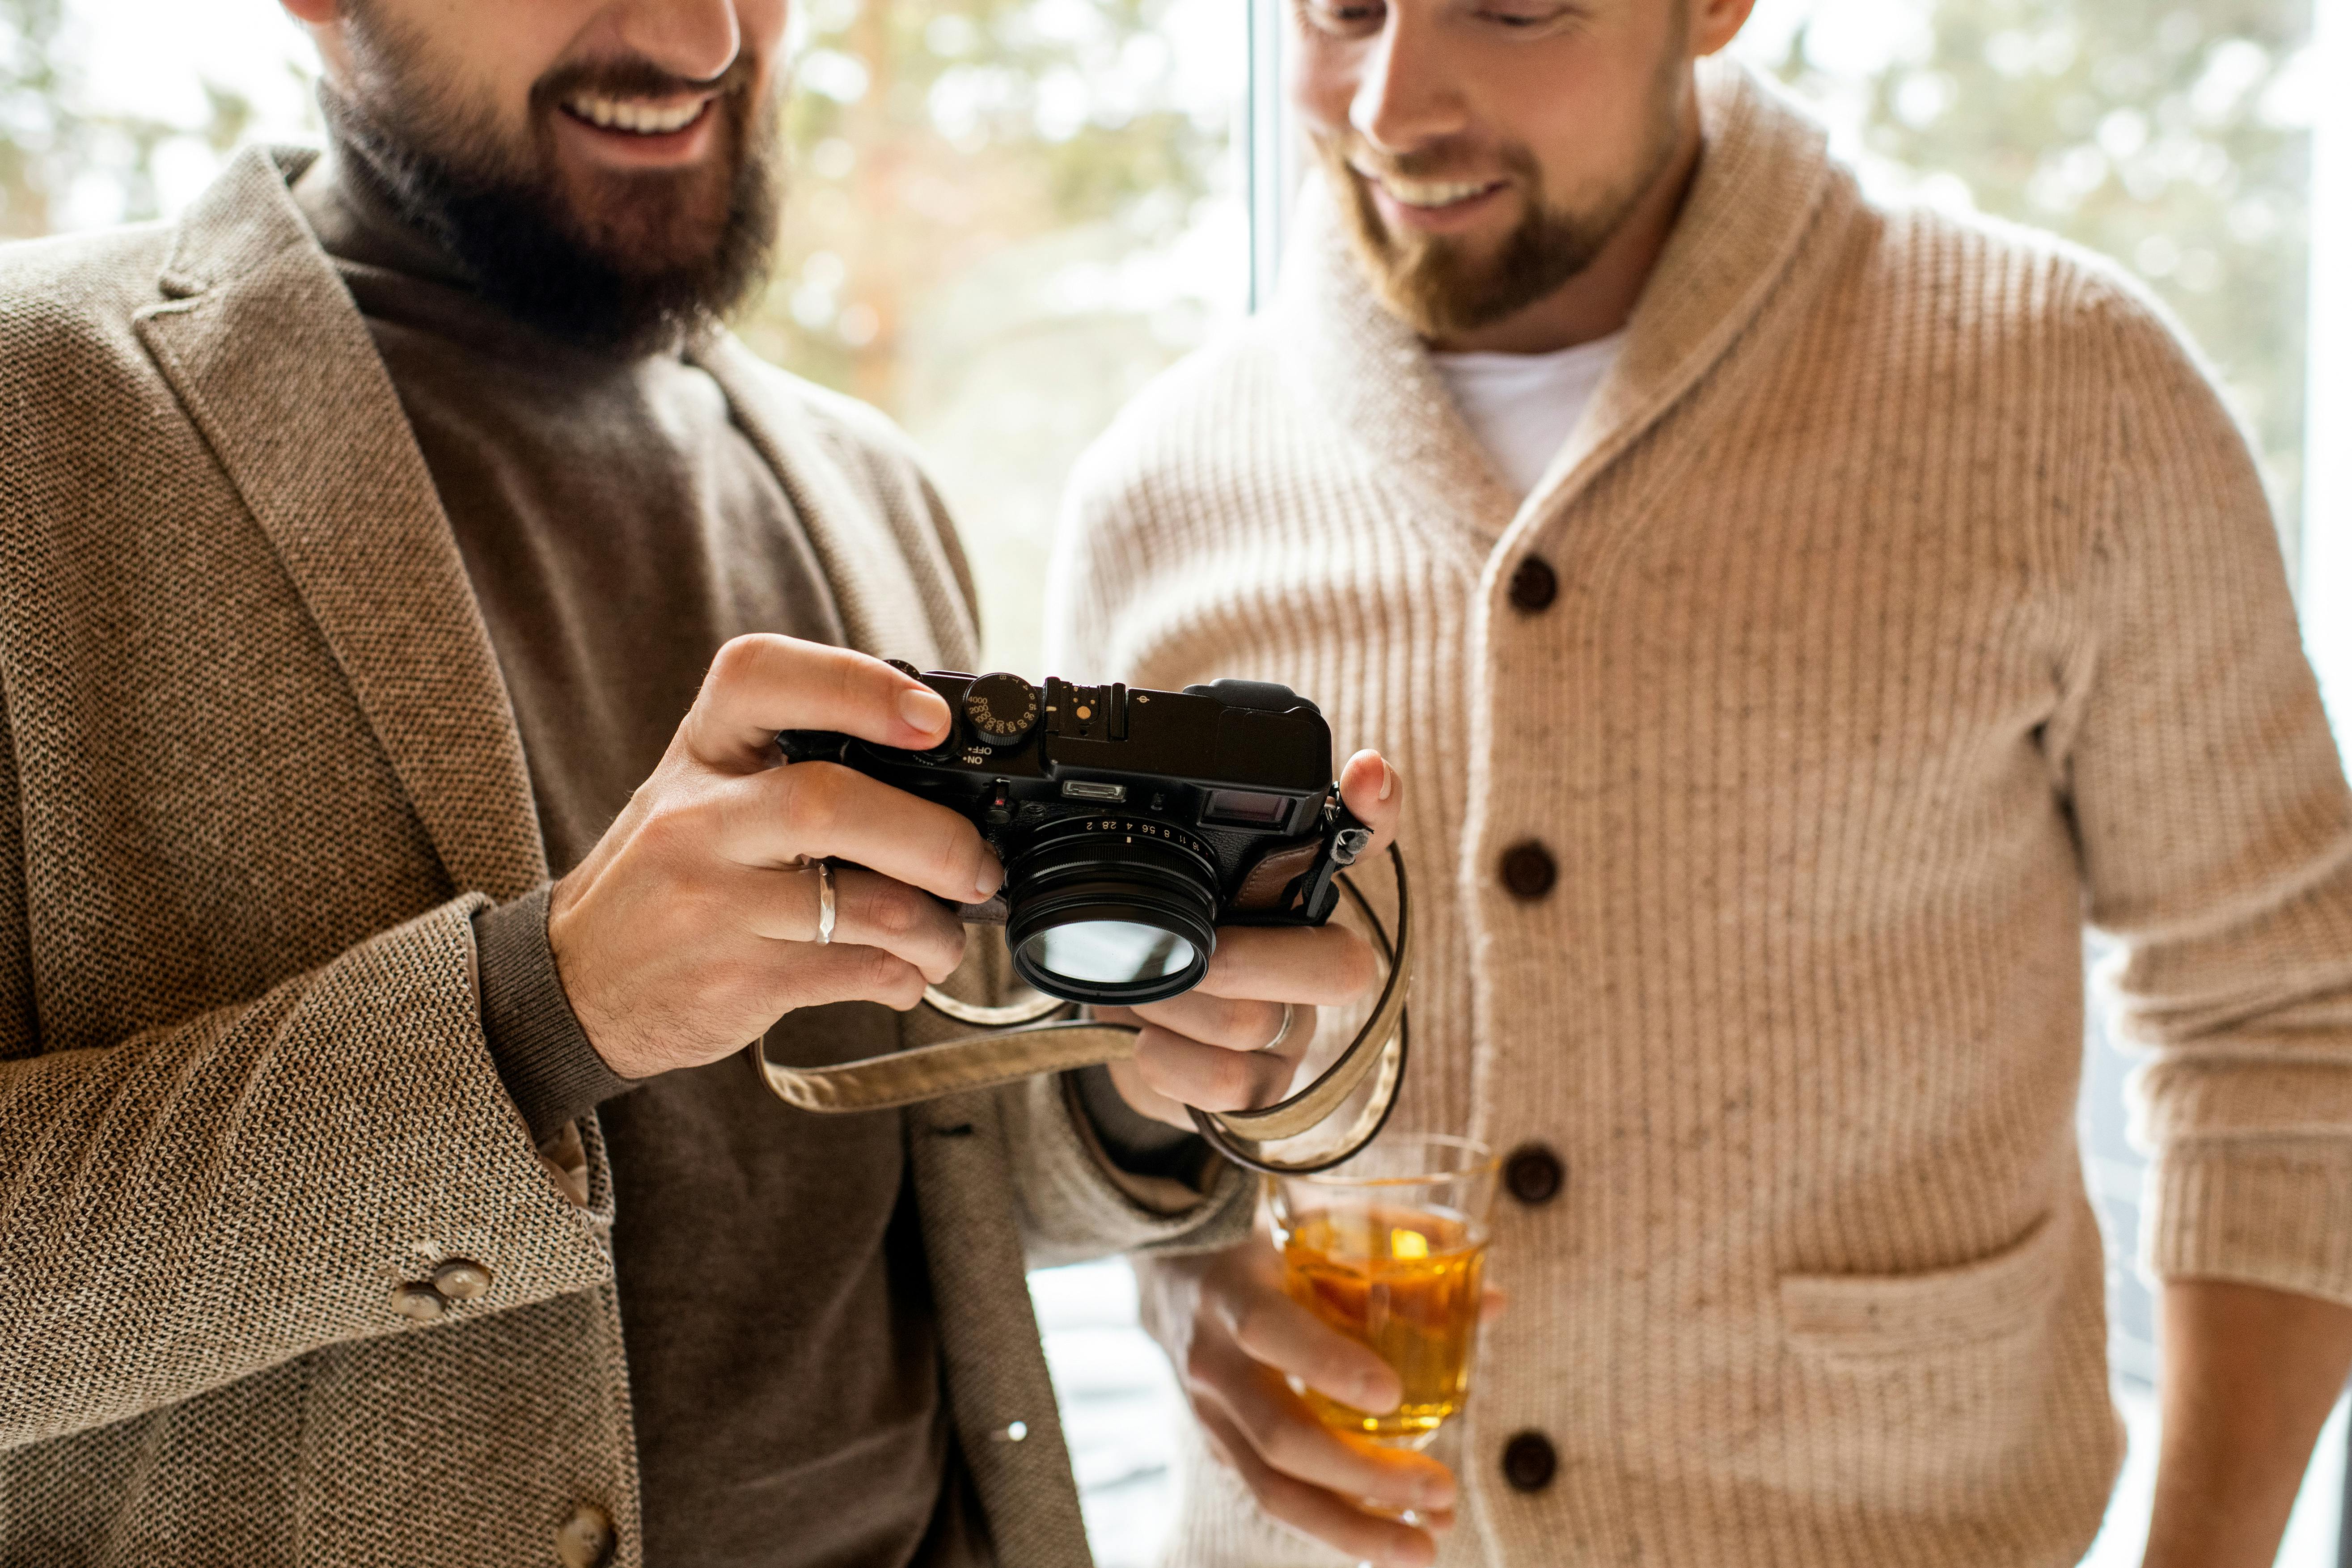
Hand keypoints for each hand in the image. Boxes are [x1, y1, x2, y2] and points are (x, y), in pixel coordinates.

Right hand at [547, 635, 1002, 1078]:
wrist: (580, 981)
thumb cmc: (673, 873)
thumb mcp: (706, 792)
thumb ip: (797, 764)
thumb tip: (939, 770)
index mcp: (702, 751)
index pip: (762, 678)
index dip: (857, 687)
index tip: (929, 718)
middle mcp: (698, 821)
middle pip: (832, 804)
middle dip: (936, 839)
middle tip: (977, 864)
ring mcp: (712, 903)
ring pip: (866, 905)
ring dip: (937, 927)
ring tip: (945, 934)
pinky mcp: (736, 978)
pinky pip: (856, 971)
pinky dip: (905, 975)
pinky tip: (905, 972)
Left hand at [1098, 750, 1401, 1126]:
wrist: (1130, 1038)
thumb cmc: (1153, 949)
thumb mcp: (1143, 893)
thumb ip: (1144, 851)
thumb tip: (1084, 815)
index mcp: (1291, 890)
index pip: (1362, 841)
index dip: (1373, 810)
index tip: (1364, 773)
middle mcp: (1311, 955)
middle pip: (1340, 965)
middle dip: (1246, 961)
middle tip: (1188, 955)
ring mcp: (1295, 1027)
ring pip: (1257, 1022)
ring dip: (1176, 1009)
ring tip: (1138, 995)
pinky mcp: (1266, 1087)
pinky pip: (1236, 1084)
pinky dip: (1173, 1063)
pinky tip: (1147, 1044)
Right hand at [1136, 1232, 1455, 1567]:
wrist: (1175, 1280)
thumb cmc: (1269, 1255)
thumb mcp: (1315, 1241)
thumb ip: (1397, 1270)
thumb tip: (1493, 1305)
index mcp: (1233, 1291)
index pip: (1269, 1331)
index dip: (1327, 1364)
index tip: (1394, 1394)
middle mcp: (1213, 1360)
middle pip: (1279, 1437)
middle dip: (1364, 1477)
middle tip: (1440, 1490)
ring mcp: (1210, 1416)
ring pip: (1272, 1491)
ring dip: (1353, 1529)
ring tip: (1425, 1548)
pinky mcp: (1221, 1450)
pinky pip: (1276, 1499)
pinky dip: (1338, 1523)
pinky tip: (1395, 1533)